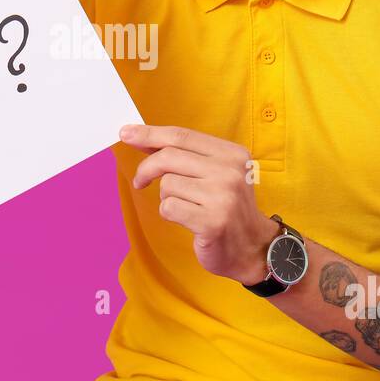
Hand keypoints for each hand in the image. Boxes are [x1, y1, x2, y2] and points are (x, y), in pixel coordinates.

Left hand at [121, 123, 280, 283]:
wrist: (252, 247)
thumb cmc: (226, 208)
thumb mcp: (215, 174)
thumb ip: (184, 155)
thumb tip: (141, 138)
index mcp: (232, 154)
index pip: (182, 135)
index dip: (150, 133)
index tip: (126, 133)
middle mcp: (230, 171)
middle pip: (169, 156)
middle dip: (146, 168)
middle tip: (140, 181)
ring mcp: (222, 196)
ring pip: (167, 184)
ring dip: (166, 197)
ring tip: (185, 206)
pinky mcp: (212, 221)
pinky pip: (169, 207)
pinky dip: (169, 213)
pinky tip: (186, 219)